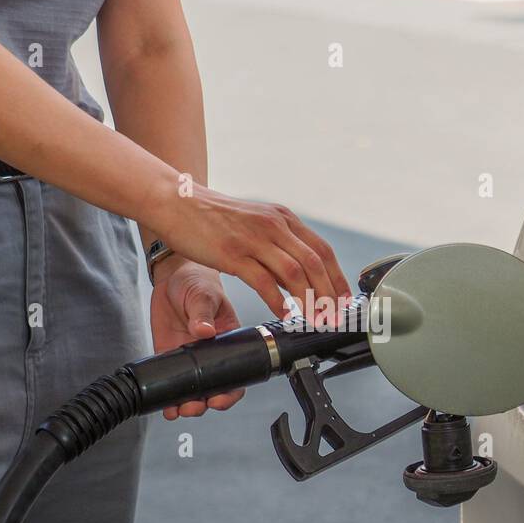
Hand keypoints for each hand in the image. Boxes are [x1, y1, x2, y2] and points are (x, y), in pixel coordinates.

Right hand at [146, 180, 351, 319]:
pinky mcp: (233, 253)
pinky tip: (286, 314)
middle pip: (314, 263)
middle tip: (334, 316)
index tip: (345, 300)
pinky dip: (279, 301)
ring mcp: (254, 238)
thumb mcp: (255, 225)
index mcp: (283, 218)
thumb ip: (278, 250)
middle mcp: (274, 225)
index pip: (322, 250)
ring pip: (295, 272)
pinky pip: (264, 281)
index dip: (338, 278)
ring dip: (309, 300)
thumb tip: (298, 282)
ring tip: (314, 320)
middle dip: (329, 294)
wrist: (178, 202)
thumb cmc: (214, 218)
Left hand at [150, 257, 247, 419]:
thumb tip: (204, 331)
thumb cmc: (198, 280)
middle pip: (213, 389)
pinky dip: (167, 396)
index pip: (235, 374)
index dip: (230, 392)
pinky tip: (165, 405)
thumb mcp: (203, 294)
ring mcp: (190, 358)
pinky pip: (171, 381)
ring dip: (186, 404)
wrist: (173, 276)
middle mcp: (210, 355)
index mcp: (227, 342)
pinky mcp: (170, 356)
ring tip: (178, 409)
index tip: (219, 398)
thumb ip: (203, 313)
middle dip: (205, 403)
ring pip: (192, 390)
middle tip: (195, 406)